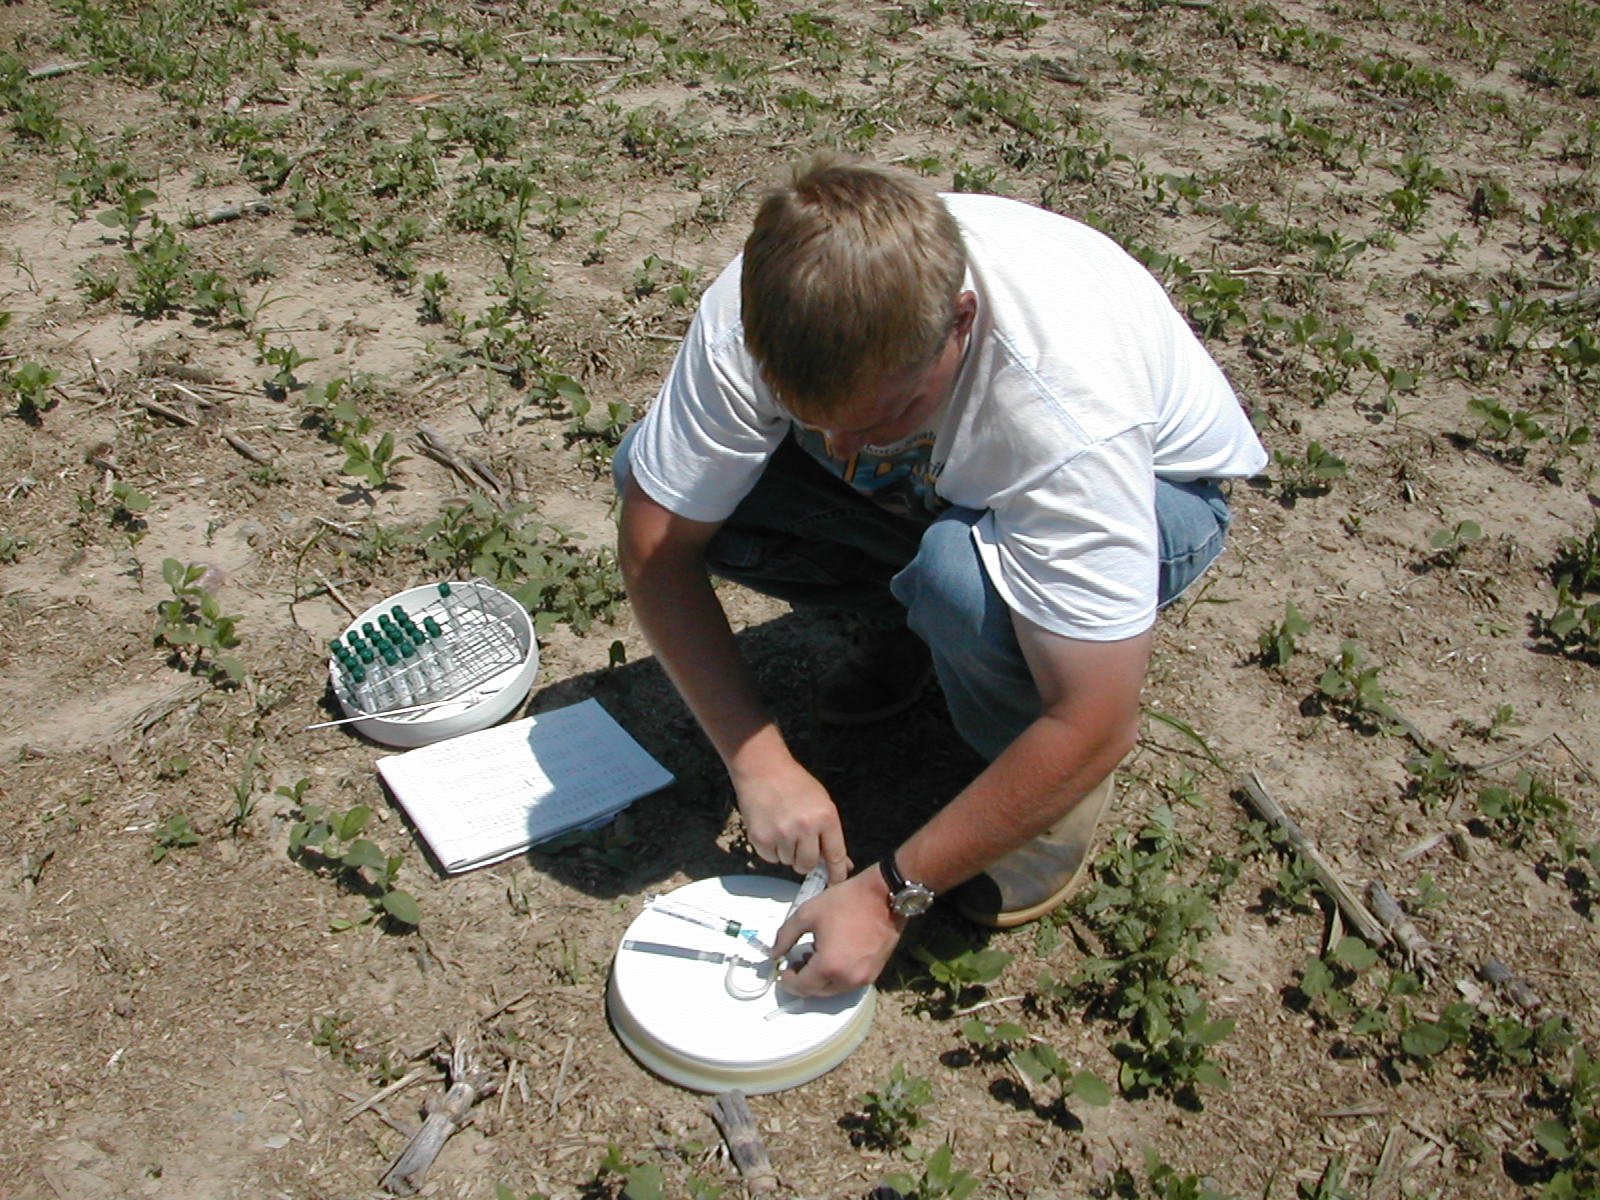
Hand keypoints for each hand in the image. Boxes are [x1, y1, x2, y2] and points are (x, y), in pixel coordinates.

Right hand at [733, 759, 850, 882]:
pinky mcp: (761, 839)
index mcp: (826, 818)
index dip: (836, 873)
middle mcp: (805, 828)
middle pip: (809, 864)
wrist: (763, 769)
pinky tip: (772, 829)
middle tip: (801, 844)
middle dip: (806, 860)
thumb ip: (831, 835)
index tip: (836, 882)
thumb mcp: (822, 804)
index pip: (836, 856)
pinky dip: (772, 850)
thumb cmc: (795, 784)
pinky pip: (771, 859)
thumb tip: (843, 863)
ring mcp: (782, 834)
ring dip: (788, 853)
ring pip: (789, 863)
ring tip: (784, 828)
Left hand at [770, 869, 903, 997]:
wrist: (884, 896)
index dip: (787, 980)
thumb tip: (775, 953)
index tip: (784, 967)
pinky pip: (849, 982)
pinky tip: (834, 954)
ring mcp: (863, 979)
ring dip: (820, 978)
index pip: (801, 987)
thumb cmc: (846, 902)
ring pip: (833, 989)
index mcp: (829, 966)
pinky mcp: (875, 974)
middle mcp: (847, 979)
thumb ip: (785, 936)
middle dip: (803, 979)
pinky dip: (837, 975)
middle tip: (797, 959)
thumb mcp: (807, 914)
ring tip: (815, 954)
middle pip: (817, 992)